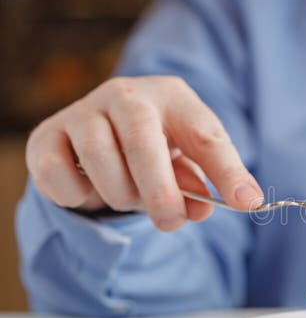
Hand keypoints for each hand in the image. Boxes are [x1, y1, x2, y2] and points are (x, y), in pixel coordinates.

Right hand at [26, 76, 262, 230]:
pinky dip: (79, 195)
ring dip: (121, 194)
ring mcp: (83, 110)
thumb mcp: (188, 161)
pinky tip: (90, 188)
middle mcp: (126, 94)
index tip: (246, 203)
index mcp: (174, 97)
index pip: (205, 134)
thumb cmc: (157, 149)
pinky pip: (59, 174)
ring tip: (130, 198)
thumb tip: (203, 210)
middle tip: (171, 223)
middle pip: (143, 142)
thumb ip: (203, 184)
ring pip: (100, 159)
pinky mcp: (47, 135)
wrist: (99, 134)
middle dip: (160, 192)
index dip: (227, 171)